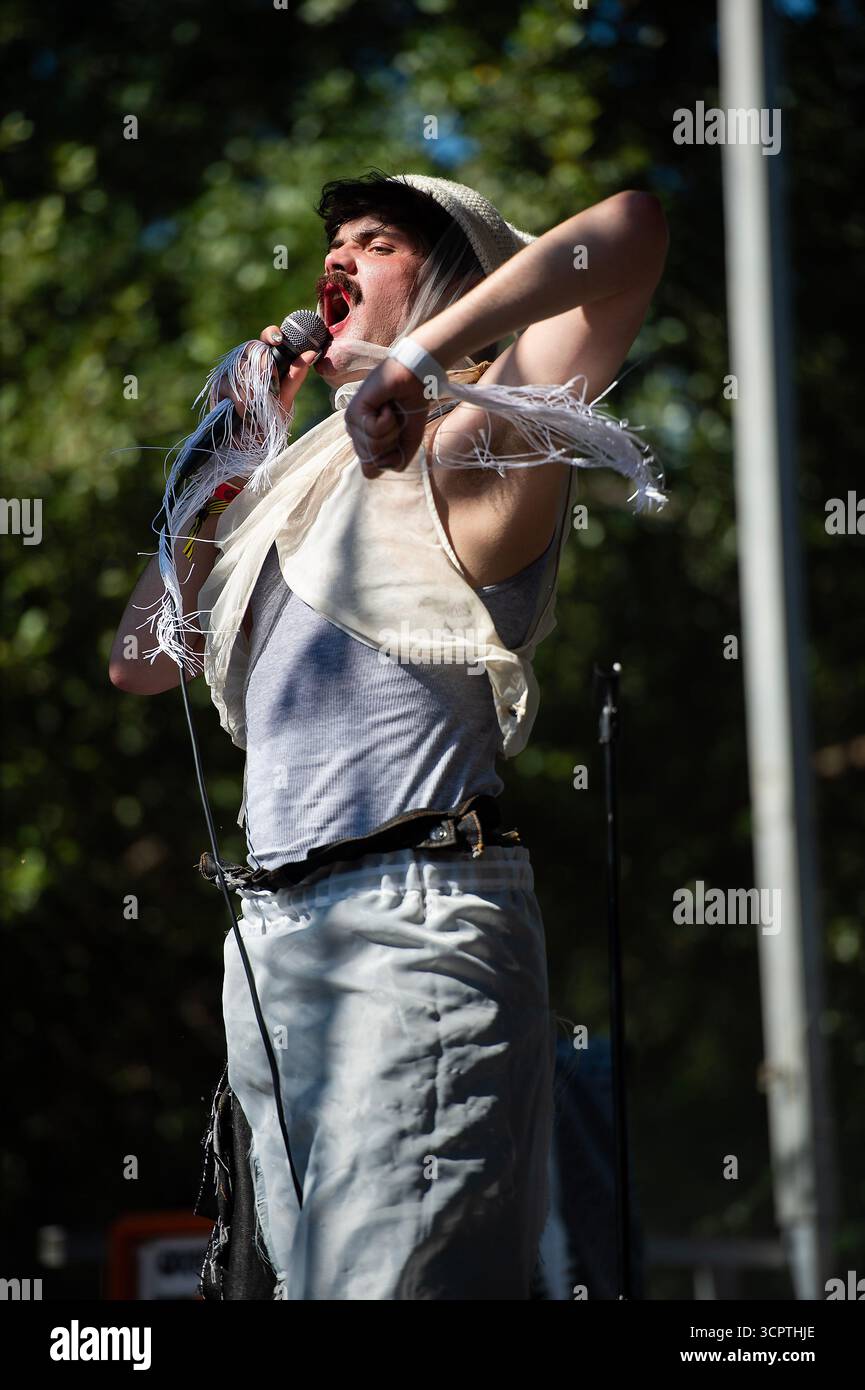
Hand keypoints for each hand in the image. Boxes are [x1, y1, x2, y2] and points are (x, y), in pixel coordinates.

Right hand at [216, 326, 318, 421]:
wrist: (250, 446)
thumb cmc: (269, 422)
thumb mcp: (286, 399)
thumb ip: (295, 375)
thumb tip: (312, 352)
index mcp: (264, 363)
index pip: (266, 339)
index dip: (271, 334)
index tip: (278, 339)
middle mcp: (246, 364)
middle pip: (252, 348)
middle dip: (263, 366)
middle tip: (271, 386)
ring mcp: (230, 374)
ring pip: (241, 367)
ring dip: (253, 390)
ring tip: (258, 407)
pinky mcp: (217, 387)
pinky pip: (230, 384)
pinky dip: (241, 399)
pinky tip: (245, 412)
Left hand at [343, 357, 430, 478]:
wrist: (416, 381)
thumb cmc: (411, 408)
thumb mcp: (408, 444)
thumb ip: (396, 462)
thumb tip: (380, 465)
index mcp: (365, 442)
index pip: (370, 472)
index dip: (389, 460)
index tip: (397, 437)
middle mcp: (355, 433)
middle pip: (371, 463)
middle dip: (391, 444)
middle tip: (395, 421)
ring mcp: (352, 423)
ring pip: (373, 447)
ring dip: (391, 430)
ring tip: (390, 411)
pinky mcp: (354, 411)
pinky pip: (373, 431)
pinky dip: (387, 419)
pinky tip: (386, 405)